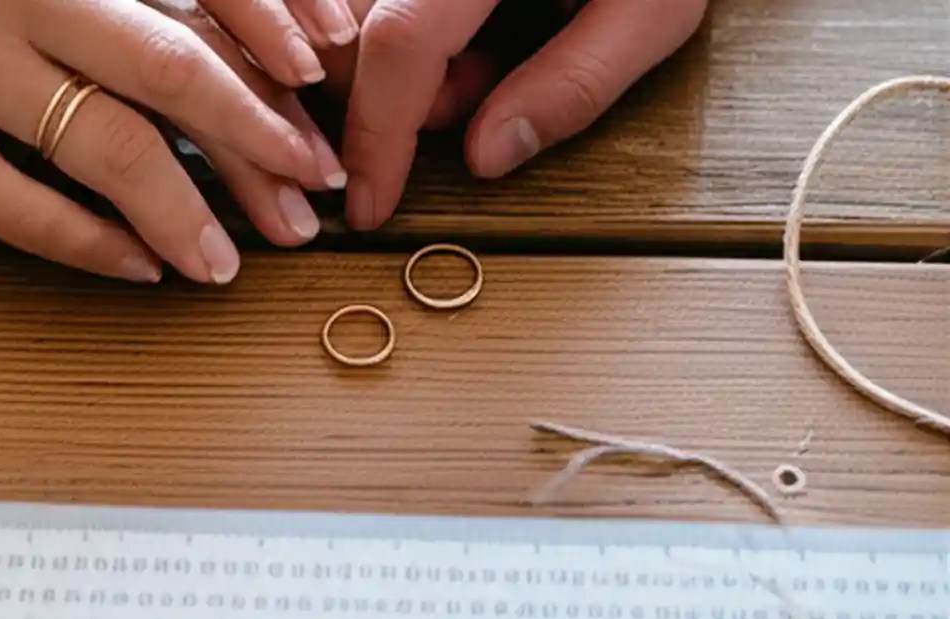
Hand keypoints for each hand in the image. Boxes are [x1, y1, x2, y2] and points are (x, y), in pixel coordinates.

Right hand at [0, 0, 349, 283]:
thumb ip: (94, 4)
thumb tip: (209, 52)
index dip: (273, 30)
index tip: (324, 84)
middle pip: (172, 69)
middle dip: (260, 140)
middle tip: (310, 194)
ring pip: (111, 150)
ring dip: (190, 214)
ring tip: (231, 261)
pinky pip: (30, 214)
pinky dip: (101, 248)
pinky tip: (142, 270)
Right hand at [333, 0, 708, 229]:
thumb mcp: (652, 8)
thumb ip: (575, 82)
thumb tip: (486, 156)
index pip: (400, 41)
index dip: (378, 135)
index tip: (369, 205)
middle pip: (360, 32)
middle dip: (399, 98)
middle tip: (478, 102)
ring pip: (363, 20)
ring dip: (413, 70)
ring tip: (492, 64)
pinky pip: (391, 5)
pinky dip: (423, 40)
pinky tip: (484, 39)